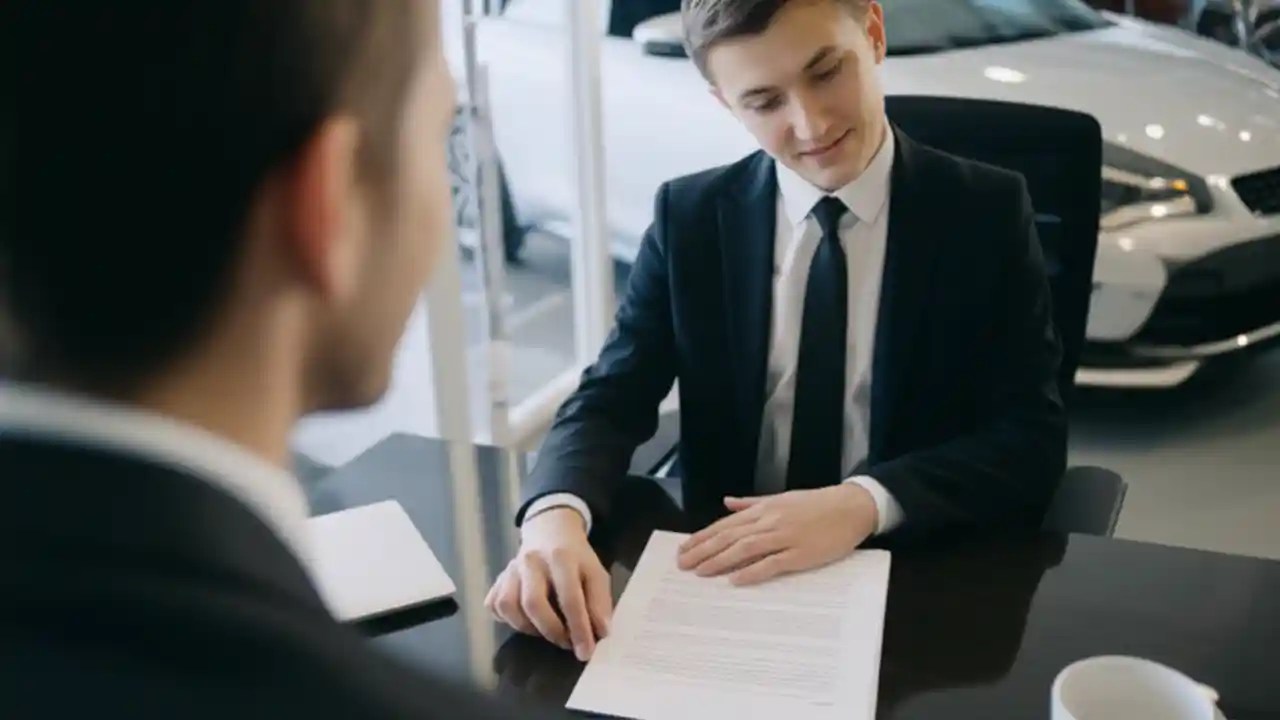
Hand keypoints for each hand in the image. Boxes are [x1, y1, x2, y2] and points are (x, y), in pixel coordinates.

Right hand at [485, 507, 611, 661]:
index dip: (579, 629)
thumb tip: (600, 632)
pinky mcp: (498, 578)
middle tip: (566, 643)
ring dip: (528, 628)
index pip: (570, 598)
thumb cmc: (576, 557)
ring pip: (508, 606)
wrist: (550, 530)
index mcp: (562, 557)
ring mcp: (511, 569)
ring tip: (546, 630)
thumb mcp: (596, 572)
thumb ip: (600, 601)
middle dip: (551, 631)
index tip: (586, 652)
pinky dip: (508, 619)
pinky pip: (494, 605)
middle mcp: (531, 561)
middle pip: (533, 603)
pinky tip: (526, 619)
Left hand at [677, 484, 877, 584]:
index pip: (726, 524)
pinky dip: (753, 571)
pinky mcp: (800, 553)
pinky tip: (736, 579)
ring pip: (745, 548)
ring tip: (701, 572)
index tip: (684, 549)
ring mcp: (785, 537)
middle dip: (704, 550)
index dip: (703, 537)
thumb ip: (751, 502)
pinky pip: (772, 563)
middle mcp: (769, 521)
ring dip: (721, 560)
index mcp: (763, 509)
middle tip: (683, 564)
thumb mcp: (780, 497)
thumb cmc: (815, 503)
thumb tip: (727, 502)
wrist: (850, 507)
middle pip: (730, 536)